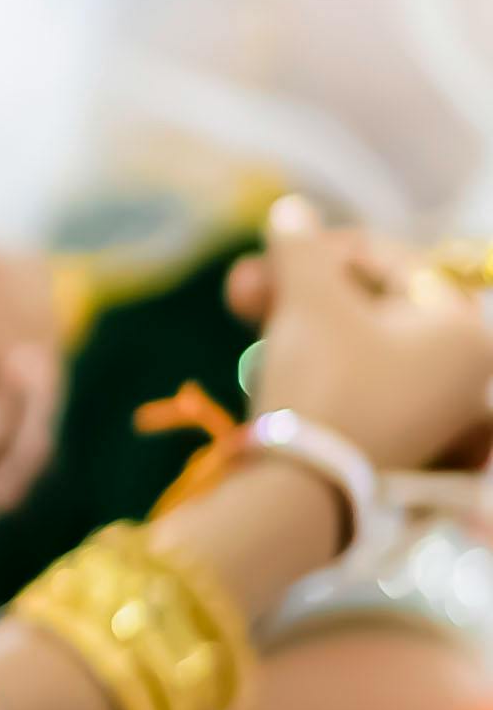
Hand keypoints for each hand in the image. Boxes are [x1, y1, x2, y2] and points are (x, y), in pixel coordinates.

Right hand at [232, 216, 492, 478]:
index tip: (278, 245)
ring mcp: (436, 417)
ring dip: (299, 324)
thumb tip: (293, 211)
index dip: (329, 248)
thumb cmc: (323, 383)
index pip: (397, 263)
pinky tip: (268, 361)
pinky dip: (316, 365)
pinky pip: (360, 386)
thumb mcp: (310, 298)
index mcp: (468, 331)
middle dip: (303, 289)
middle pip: (375, 307)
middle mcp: (466, 375)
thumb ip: (303, 245)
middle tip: (241, 289)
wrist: (303, 498)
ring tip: (242, 318)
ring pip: (360, 347)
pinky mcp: (401, 449)